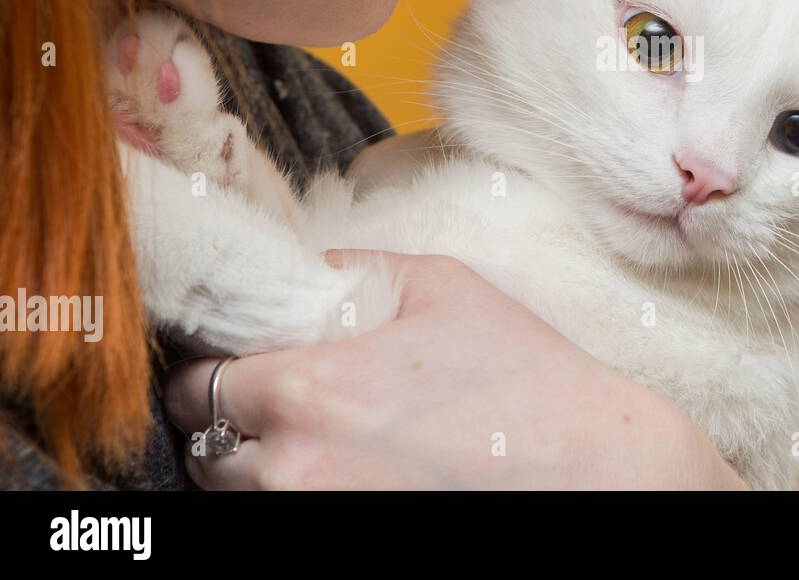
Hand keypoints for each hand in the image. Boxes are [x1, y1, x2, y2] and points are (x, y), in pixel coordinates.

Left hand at [164, 251, 747, 488]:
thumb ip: (354, 268)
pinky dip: (302, 494)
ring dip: (263, 466)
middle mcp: (296, 468)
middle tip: (289, 403)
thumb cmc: (521, 375)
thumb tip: (304, 267)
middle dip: (236, 423)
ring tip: (327, 440)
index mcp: (309, 389)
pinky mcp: (342, 542)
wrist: (588, 466)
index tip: (243, 362)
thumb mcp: (442, 288)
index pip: (197, 387)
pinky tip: (354, 470)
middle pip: (207, 452)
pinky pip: (286, 519)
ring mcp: (317, 518)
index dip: (216, 370)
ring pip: (242, 495)